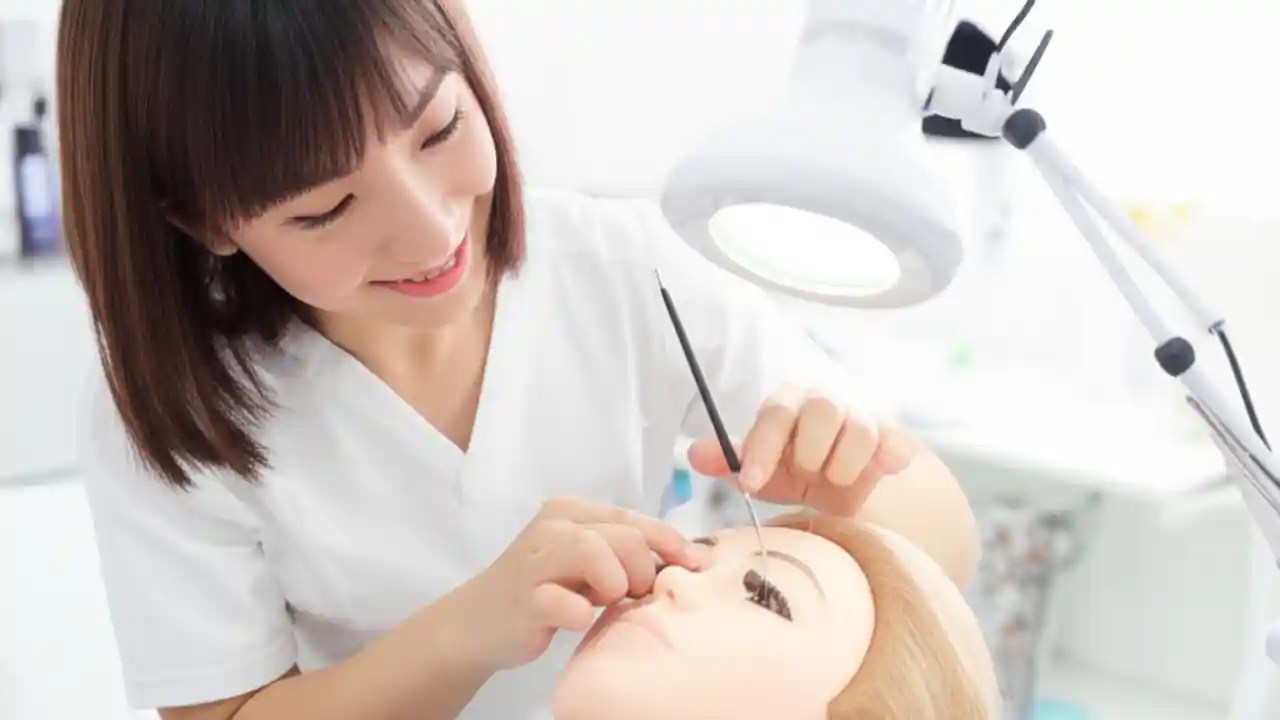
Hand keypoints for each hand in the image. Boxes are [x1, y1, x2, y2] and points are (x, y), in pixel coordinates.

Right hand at [466, 497, 710, 670]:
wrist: (480, 621)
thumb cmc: (545, 590)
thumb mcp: (588, 563)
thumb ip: (624, 553)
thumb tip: (685, 558)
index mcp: (571, 511)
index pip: (632, 517)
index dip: (670, 540)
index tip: (695, 563)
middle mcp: (552, 526)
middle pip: (623, 535)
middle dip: (641, 569)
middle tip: (632, 594)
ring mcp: (534, 560)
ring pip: (593, 551)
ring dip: (614, 582)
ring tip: (606, 600)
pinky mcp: (524, 598)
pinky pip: (565, 602)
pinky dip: (580, 613)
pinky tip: (579, 618)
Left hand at [688, 384, 918, 515]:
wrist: (844, 483)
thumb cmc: (793, 470)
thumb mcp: (760, 471)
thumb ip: (729, 462)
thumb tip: (694, 453)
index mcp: (788, 403)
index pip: (775, 414)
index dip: (762, 448)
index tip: (750, 483)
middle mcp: (826, 401)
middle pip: (822, 409)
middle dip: (809, 454)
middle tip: (805, 476)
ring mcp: (863, 416)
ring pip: (859, 428)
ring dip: (843, 465)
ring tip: (834, 481)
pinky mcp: (894, 437)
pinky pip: (897, 443)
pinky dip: (889, 458)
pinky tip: (882, 471)